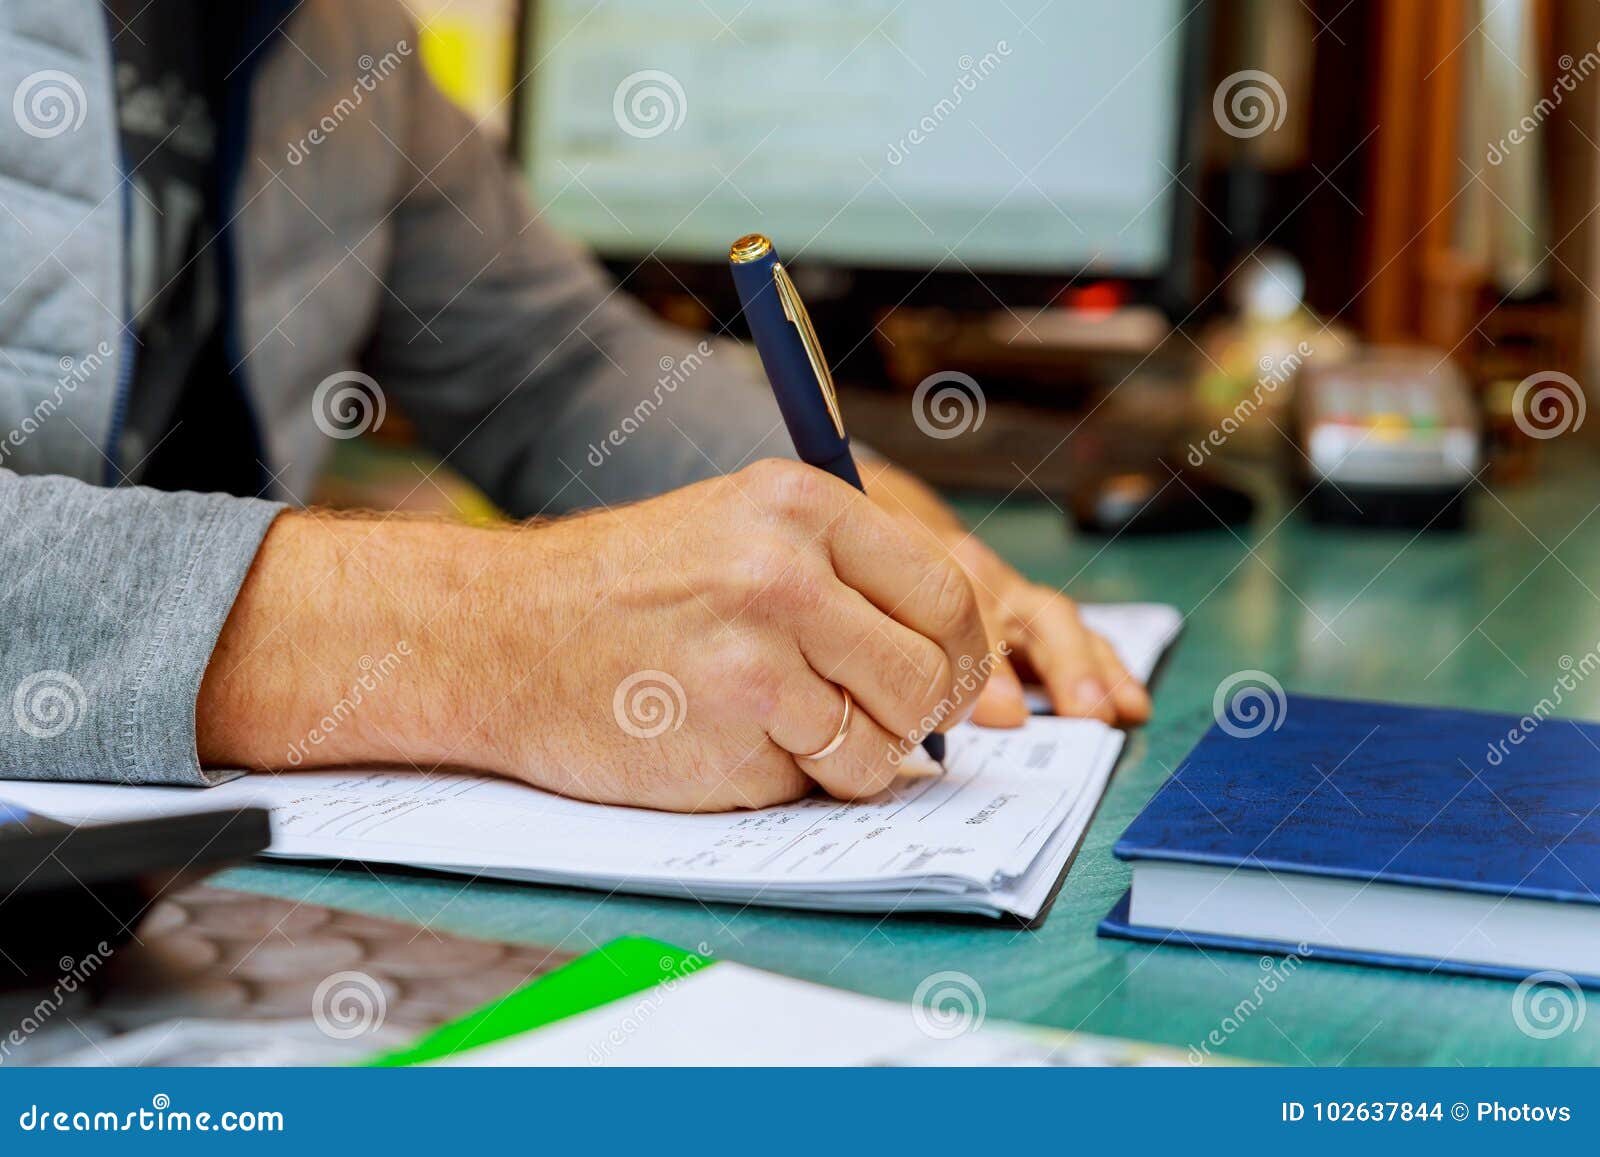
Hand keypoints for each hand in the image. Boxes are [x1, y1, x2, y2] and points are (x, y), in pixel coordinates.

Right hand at [197, 459, 991, 811]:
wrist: (496, 636)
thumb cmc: (623, 590)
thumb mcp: (740, 528)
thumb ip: (845, 573)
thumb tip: (954, 649)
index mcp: (800, 506)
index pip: (947, 592)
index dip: (961, 651)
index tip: (947, 678)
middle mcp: (785, 574)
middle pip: (930, 675)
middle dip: (918, 714)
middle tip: (880, 719)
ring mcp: (756, 662)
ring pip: (881, 747)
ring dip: (849, 757)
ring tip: (782, 726)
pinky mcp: (727, 742)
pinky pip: (811, 786)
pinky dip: (783, 781)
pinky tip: (723, 740)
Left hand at [859, 459, 1149, 728]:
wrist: (889, 527)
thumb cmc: (876, 576)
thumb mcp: (877, 595)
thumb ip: (914, 646)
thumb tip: (988, 708)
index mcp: (938, 569)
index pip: (971, 615)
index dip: (990, 667)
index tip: (1008, 712)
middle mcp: (984, 577)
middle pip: (1029, 618)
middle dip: (1062, 667)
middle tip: (1085, 713)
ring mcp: (1014, 593)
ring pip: (1058, 625)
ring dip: (1090, 671)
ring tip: (1119, 712)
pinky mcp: (1035, 610)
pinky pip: (1078, 636)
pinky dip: (1105, 669)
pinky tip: (1133, 704)